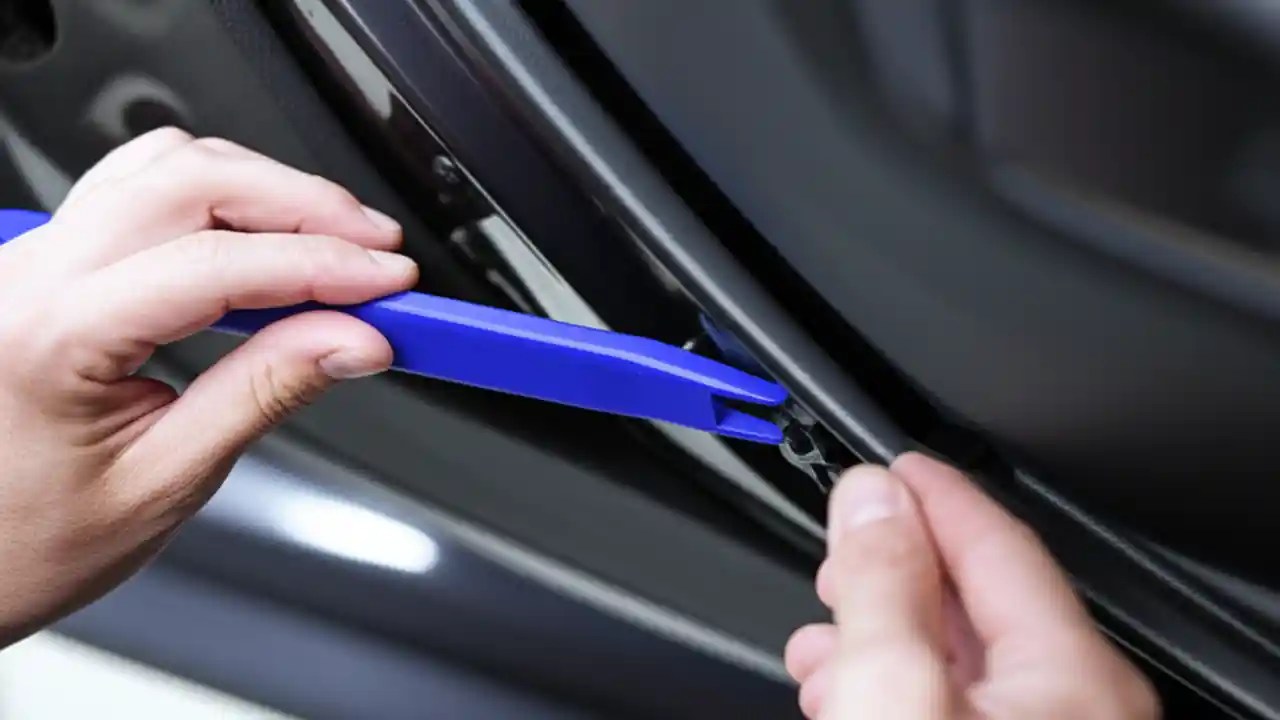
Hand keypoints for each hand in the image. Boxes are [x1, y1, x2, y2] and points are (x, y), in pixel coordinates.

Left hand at [0, 128, 417, 644]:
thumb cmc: (24, 540)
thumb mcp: (165, 480)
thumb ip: (265, 393)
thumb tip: (353, 341)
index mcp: (51, 334)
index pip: (216, 265)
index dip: (323, 265)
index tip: (391, 285)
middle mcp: (31, 274)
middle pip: (191, 179)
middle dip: (303, 204)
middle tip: (378, 252)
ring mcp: (34, 258)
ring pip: (166, 166)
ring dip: (264, 190)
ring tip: (333, 242)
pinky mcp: (51, 261)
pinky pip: (140, 188)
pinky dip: (219, 198)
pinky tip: (262, 240)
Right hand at [785, 453, 1158, 718]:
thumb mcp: (895, 692)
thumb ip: (882, 587)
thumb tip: (873, 496)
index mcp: (1076, 677)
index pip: (1000, 542)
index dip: (934, 492)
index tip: (890, 464)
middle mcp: (1080, 712)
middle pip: (981, 600)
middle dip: (892, 566)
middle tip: (839, 546)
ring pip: (964, 662)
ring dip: (883, 635)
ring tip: (824, 637)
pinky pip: (959, 706)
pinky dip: (898, 687)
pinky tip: (849, 695)